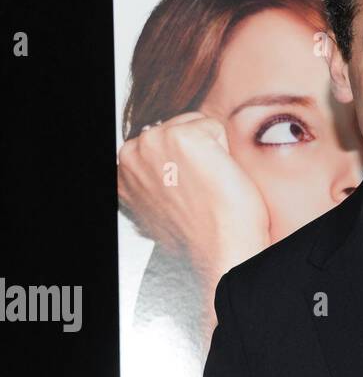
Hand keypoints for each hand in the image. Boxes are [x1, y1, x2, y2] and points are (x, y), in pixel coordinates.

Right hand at [117, 111, 269, 280]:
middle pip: (177, 127)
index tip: (187, 196)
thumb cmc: (202, 236)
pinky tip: (216, 178)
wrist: (221, 252)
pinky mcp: (182, 136)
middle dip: (196, 155)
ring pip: (195, 124)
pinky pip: (215, 126)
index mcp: (123, 174)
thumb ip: (155, 181)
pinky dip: (225, 151)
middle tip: (200, 192)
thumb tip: (167, 169)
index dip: (184, 167)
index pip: (162, 143)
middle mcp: (131, 155)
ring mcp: (153, 142)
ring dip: (209, 152)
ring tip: (207, 186)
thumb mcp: (162, 207)